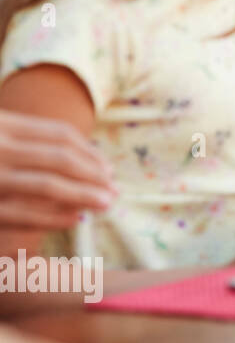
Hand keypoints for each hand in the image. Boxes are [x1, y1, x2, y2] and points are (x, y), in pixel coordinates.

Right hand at [0, 111, 114, 228]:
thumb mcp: (3, 139)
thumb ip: (32, 143)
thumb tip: (94, 164)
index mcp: (4, 123)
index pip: (61, 135)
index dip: (91, 153)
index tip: (110, 170)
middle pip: (61, 159)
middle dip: (94, 176)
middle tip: (116, 190)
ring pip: (49, 185)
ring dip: (84, 195)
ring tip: (106, 204)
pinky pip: (25, 214)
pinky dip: (53, 218)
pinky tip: (74, 219)